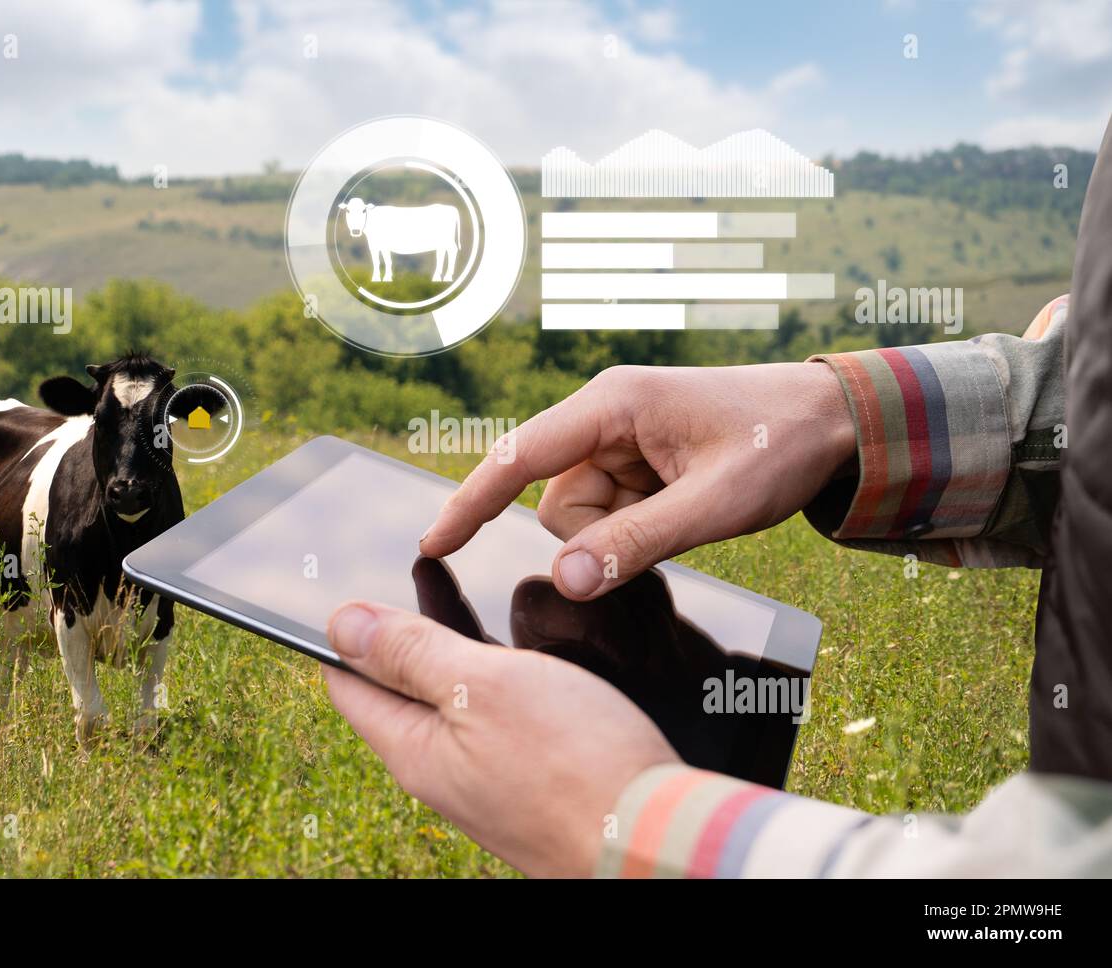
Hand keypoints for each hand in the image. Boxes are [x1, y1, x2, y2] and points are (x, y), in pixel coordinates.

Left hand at [323, 601, 679, 876]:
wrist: (658, 838)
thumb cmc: (575, 763)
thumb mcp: (481, 685)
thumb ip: (410, 653)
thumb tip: (340, 623)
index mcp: (414, 751)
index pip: (348, 684)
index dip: (347, 631)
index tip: (358, 588)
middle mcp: (442, 773)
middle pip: (399, 692)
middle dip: (401, 636)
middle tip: (412, 580)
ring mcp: (486, 780)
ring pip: (451, 703)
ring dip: (450, 651)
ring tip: (461, 600)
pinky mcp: (529, 783)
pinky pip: (494, 721)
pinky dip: (492, 679)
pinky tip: (518, 659)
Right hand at [420, 362, 854, 599]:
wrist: (834, 422)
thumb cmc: (779, 445)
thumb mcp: (714, 504)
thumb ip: (636, 544)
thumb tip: (563, 580)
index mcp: (613, 405)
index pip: (517, 457)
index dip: (471, 503)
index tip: (433, 544)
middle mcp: (605, 416)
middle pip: (554, 502)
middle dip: (598, 534)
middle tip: (671, 523)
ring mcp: (620, 439)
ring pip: (580, 514)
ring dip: (623, 532)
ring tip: (689, 509)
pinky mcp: (636, 459)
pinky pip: (610, 512)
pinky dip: (639, 526)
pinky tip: (687, 507)